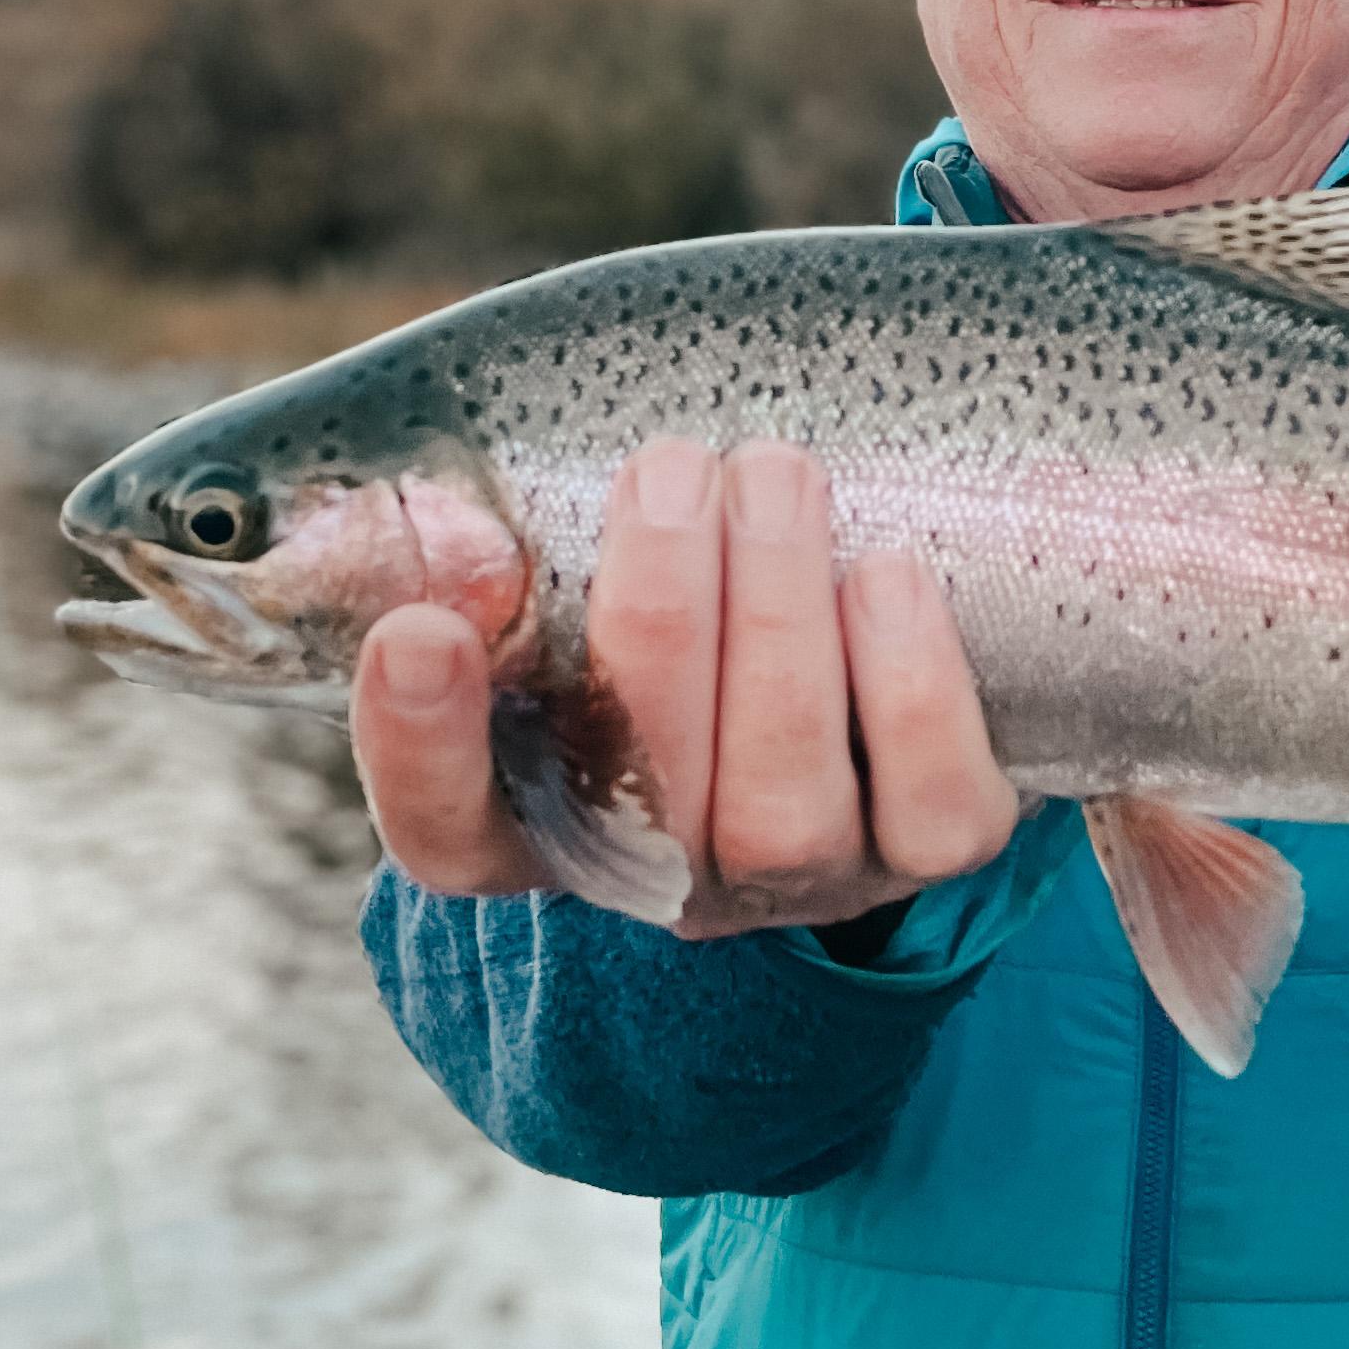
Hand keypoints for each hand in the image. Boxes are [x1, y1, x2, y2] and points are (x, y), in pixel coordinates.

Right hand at [350, 438, 1022, 938]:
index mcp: (538, 818)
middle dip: (656, 614)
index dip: (419, 747)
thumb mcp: (577, 596)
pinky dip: (912, 689)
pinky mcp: (926, 853)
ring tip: (774, 478)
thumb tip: (462, 519)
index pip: (446, 828)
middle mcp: (661, 873)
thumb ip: (512, 566)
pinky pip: (931, 811)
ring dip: (778, 625)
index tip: (417, 634)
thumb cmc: (683, 619)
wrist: (855, 690)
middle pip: (638, 798)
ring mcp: (798, 879)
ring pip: (782, 805)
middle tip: (670, 469)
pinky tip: (888, 573)